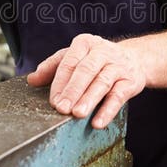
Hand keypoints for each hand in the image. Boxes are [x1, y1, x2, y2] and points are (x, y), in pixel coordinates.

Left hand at [27, 33, 145, 127]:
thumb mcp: (76, 58)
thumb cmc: (98, 60)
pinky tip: (98, 122)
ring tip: (78, 114)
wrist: (135, 59)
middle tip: (62, 108)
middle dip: (73, 91)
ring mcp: (118, 66)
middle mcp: (102, 51)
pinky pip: (118, 96)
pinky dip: (108, 110)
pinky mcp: (130, 81)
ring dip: (89, 99)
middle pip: (85, 71)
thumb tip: (31, 79)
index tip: (53, 101)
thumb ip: (53, 67)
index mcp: (85, 43)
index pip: (69, 63)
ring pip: (102, 82)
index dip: (60, 83)